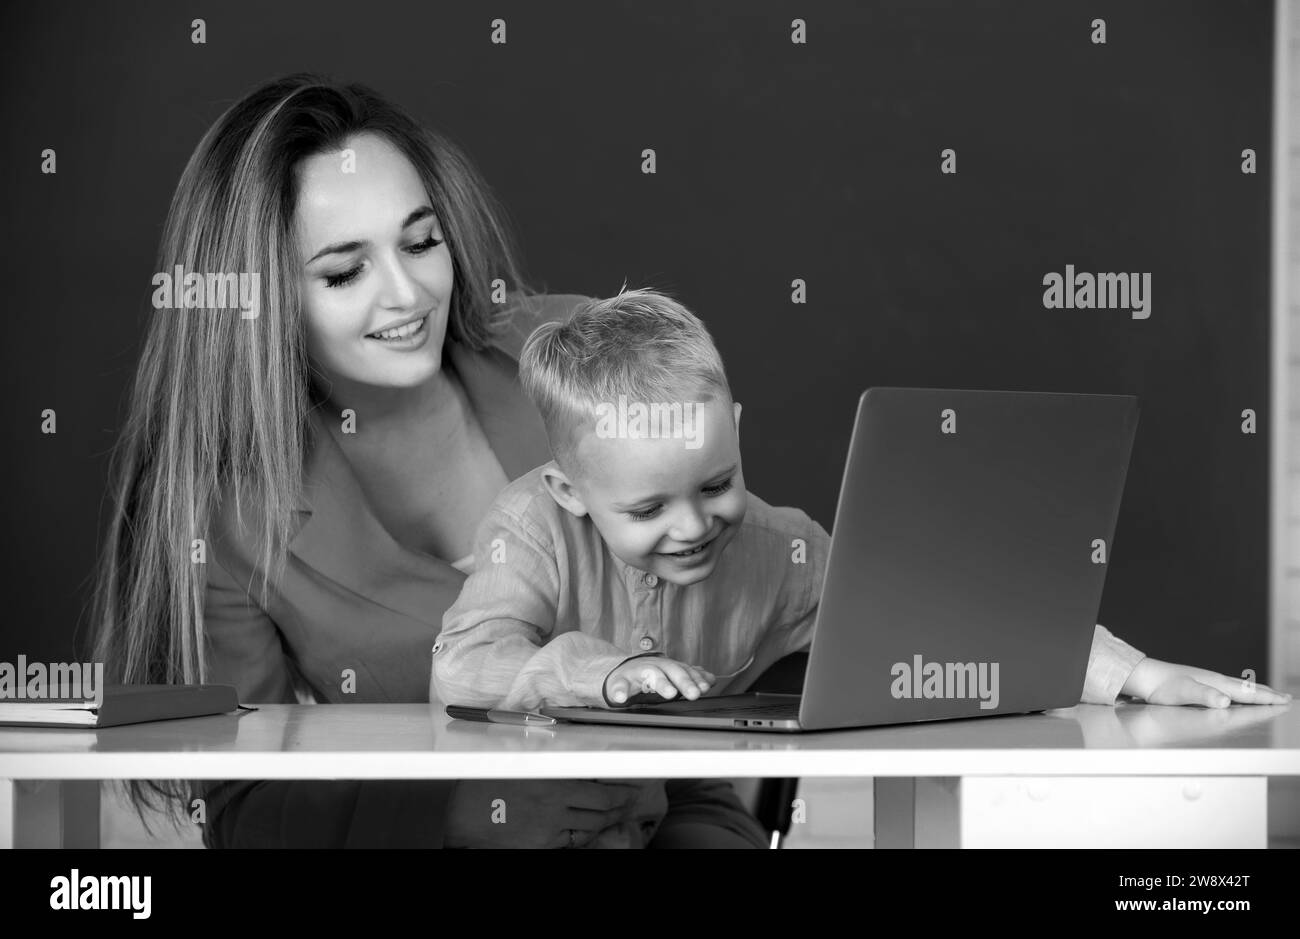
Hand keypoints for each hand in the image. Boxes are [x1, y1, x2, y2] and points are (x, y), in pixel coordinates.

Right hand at [443, 778, 645, 847]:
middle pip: (602, 811)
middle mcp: (556, 808)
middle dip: (621, 806)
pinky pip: (571, 841)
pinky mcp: (541, 846)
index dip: (623, 791)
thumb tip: (581, 760)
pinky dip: (583, 834)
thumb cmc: (488, 781)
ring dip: (606, 821)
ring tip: (614, 815)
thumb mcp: (522, 761)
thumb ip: (552, 761)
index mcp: (553, 782)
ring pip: (590, 828)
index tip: (633, 788)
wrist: (461, 816)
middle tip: (631, 801)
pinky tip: (586, 828)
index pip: (602, 790)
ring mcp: (550, 830)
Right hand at [604, 655, 714, 704]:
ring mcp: (637, 672)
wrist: (617, 672)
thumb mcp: (669, 675)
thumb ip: (689, 677)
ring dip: (661, 683)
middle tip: (695, 694)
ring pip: (650, 675)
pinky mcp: (619, 680)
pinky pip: (619, 685)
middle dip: (685, 681)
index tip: (706, 688)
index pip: (685, 671)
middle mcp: (654, 666)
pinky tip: (621, 698)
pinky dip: (620, 691)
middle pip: (672, 671)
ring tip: (670, 693)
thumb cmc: (647, 675)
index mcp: (667, 666)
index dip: (696, 679)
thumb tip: (710, 679)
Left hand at [1120, 657, 1292, 707]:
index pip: (1248, 693)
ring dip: (1257, 692)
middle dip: (1268, 694)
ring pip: (1240, 687)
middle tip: (1286, 698)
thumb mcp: (1184, 693)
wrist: (1145, 677)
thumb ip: (1205, 696)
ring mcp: (1208, 681)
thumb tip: (1225, 700)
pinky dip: (1242, 692)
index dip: (1268, 698)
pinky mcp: (1200, 684)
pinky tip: (1237, 695)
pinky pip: (1229, 688)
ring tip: (1269, 695)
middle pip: (1248, 688)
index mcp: (1217, 683)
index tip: (1285, 701)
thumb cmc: (1162, 686)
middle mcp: (1215, 680)